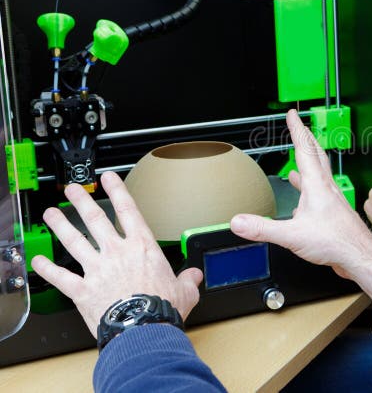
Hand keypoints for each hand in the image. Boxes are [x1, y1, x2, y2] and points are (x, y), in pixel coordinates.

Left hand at [31, 172, 202, 336]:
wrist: (142, 329)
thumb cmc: (162, 309)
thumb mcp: (185, 291)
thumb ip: (188, 280)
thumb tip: (194, 276)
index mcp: (143, 248)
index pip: (128, 211)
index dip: (117, 191)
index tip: (108, 179)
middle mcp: (117, 254)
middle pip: (96, 220)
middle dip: (82, 202)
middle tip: (73, 191)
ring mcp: (97, 270)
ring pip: (74, 242)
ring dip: (61, 226)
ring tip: (52, 214)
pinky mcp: (82, 290)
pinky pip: (61, 277)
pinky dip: (47, 269)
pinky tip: (38, 261)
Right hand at [230, 110, 371, 313]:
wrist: (359, 256)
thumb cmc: (336, 242)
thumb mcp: (292, 235)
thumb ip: (263, 228)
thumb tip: (238, 222)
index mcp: (316, 185)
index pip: (305, 150)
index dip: (297, 130)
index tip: (293, 115)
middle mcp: (326, 189)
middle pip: (316, 157)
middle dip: (306, 140)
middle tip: (301, 127)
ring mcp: (331, 201)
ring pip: (318, 176)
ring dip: (308, 164)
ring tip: (297, 162)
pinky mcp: (333, 215)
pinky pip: (319, 196)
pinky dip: (308, 191)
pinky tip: (302, 201)